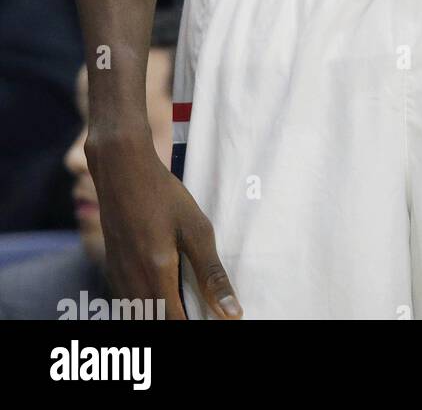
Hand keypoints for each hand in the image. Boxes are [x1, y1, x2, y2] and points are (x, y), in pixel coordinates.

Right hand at [90, 139, 241, 320]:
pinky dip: (145, 307)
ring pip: (138, 315)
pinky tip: (161, 295)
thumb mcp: (196, 229)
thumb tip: (232, 312)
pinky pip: (127, 303)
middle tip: (201, 312)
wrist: (122, 171)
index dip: (194, 326)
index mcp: (156, 274)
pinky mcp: (112, 270)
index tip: (213, 321)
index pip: (175, 323)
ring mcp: (118, 277)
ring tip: (185, 305)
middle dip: (177, 321)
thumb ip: (211, 273)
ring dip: (161, 315)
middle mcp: (132, 283)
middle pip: (154, 322)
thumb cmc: (163, 195)